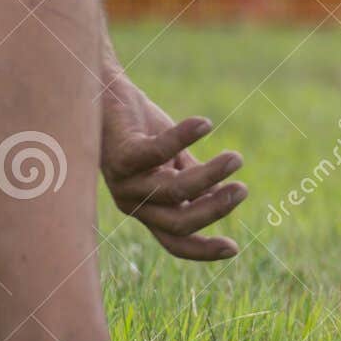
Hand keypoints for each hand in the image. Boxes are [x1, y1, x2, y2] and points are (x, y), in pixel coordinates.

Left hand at [101, 71, 246, 261]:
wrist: (98, 90)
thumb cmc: (137, 126)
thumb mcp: (170, 160)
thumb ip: (190, 179)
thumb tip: (222, 195)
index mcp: (146, 207)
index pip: (175, 241)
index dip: (203, 250)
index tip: (234, 248)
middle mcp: (132, 201)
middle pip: (178, 223)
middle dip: (215, 210)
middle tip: (243, 189)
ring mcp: (123, 180)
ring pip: (173, 191)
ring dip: (210, 176)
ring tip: (236, 158)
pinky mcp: (119, 153)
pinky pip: (156, 153)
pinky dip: (184, 139)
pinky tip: (205, 124)